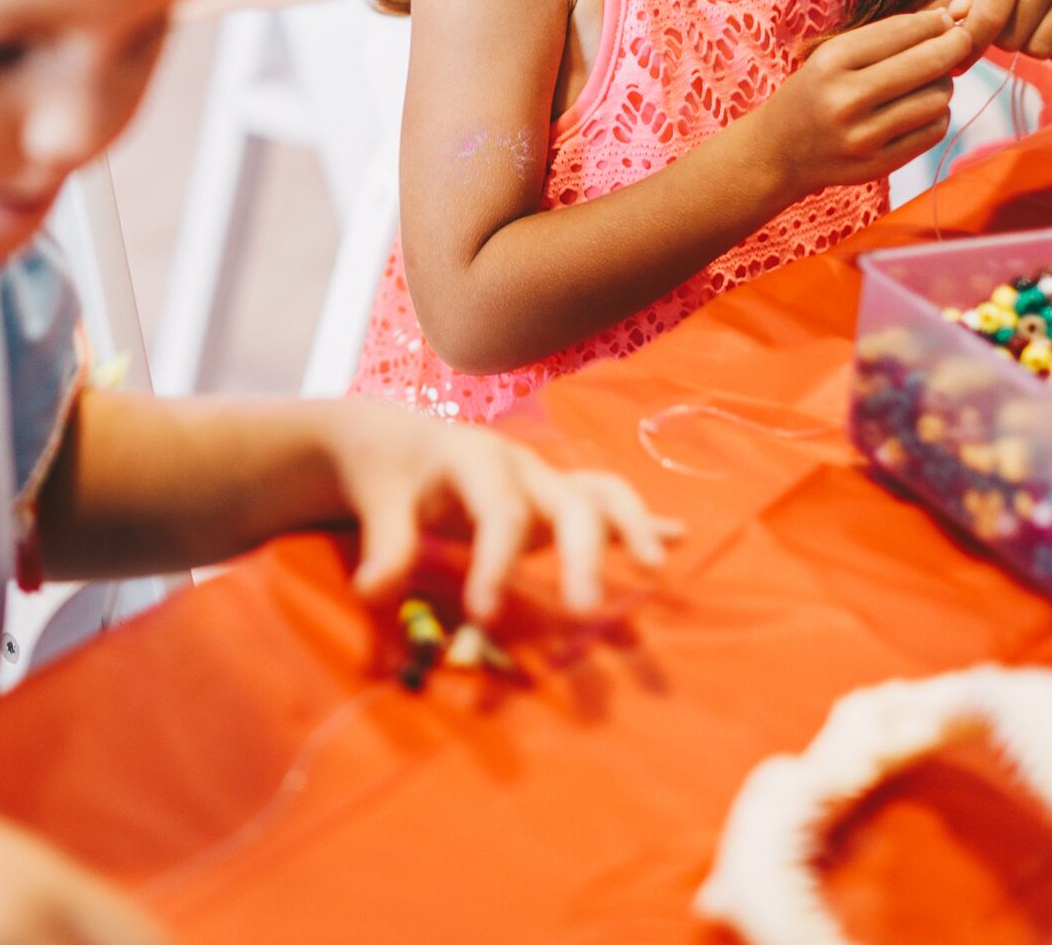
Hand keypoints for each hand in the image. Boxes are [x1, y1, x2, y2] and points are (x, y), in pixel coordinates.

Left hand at [324, 402, 675, 621]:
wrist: (387, 436)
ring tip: (655, 569)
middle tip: (584, 612)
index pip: (498, 513)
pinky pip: (603, 500)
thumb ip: (384, 544)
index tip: (483, 616)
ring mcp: (541, 480)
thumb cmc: (384, 469)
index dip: (495, 564)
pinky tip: (677, 538)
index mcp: (475, 459)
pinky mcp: (549, 497)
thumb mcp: (376, 500)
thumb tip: (374, 593)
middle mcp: (520, 466)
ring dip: (631, 528)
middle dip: (582, 555)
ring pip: (600, 493)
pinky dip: (640, 521)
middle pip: (568, 502)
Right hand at [742, 8, 975, 199]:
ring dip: (944, 85)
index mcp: (830, 63)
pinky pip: (933, 132)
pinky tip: (923, 110)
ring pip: (936, 99)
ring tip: (931, 81)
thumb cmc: (813, 93)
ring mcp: (862, 136)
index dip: (935, 21)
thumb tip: (949, 18)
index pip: (901, 32)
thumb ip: (885, 37)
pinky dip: (938, 115)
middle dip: (954, 46)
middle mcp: (845, 99)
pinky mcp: (878, 164)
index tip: (948, 18)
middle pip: (927, 64)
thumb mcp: (831, 57)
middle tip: (960, 40)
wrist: (778, 151)